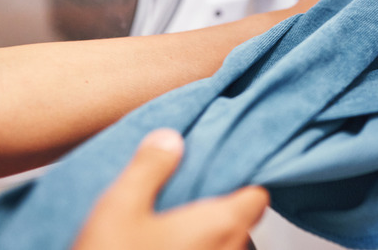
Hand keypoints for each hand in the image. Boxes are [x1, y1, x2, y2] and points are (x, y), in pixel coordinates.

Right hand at [73, 129, 268, 249]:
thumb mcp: (120, 208)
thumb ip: (150, 168)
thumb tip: (171, 138)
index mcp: (220, 224)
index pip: (257, 197)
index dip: (243, 185)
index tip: (221, 178)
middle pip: (243, 227)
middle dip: (219, 217)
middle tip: (185, 208)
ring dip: (209, 245)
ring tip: (171, 238)